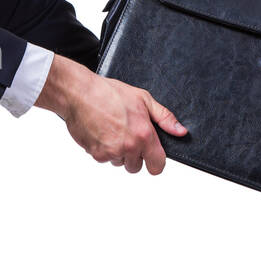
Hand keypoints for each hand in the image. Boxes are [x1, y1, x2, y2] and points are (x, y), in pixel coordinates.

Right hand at [36, 55, 185, 173]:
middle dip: (134, 156)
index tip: (152, 156)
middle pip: (136, 167)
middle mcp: (129, 147)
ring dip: (117, 152)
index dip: (156, 162)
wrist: (80, 94)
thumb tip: (180, 132)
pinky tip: (101, 131)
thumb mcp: (143, 99)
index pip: (157, 166)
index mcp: (144, 135)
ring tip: (112, 130)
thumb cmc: (109, 93)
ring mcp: (111, 152)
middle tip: (127, 135)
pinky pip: (104, 159)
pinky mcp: (96, 154)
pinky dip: (103, 149)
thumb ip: (164, 118)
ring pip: (119, 162)